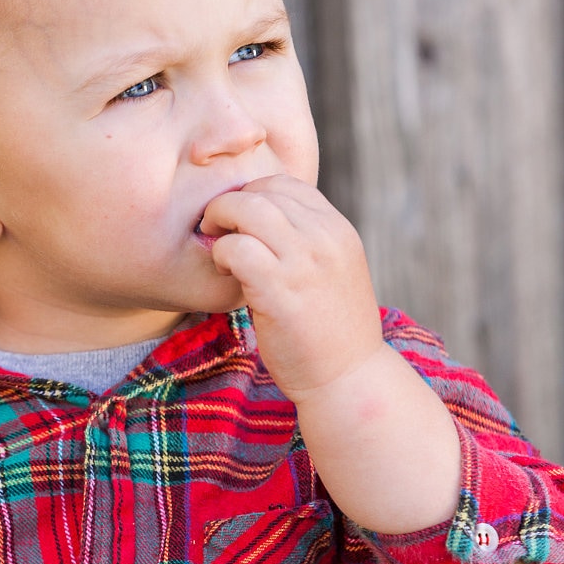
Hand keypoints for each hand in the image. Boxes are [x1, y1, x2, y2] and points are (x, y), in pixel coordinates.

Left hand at [201, 174, 461, 531]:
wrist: (348, 379)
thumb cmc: (330, 333)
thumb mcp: (331, 273)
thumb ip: (305, 244)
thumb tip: (260, 223)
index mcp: (338, 230)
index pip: (285, 184)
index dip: (252, 196)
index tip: (238, 224)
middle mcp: (325, 238)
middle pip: (262, 190)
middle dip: (229, 206)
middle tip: (215, 232)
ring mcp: (304, 262)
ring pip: (246, 209)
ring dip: (220, 225)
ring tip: (220, 254)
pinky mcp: (281, 290)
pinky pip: (237, 248)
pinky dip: (222, 255)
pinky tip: (225, 275)